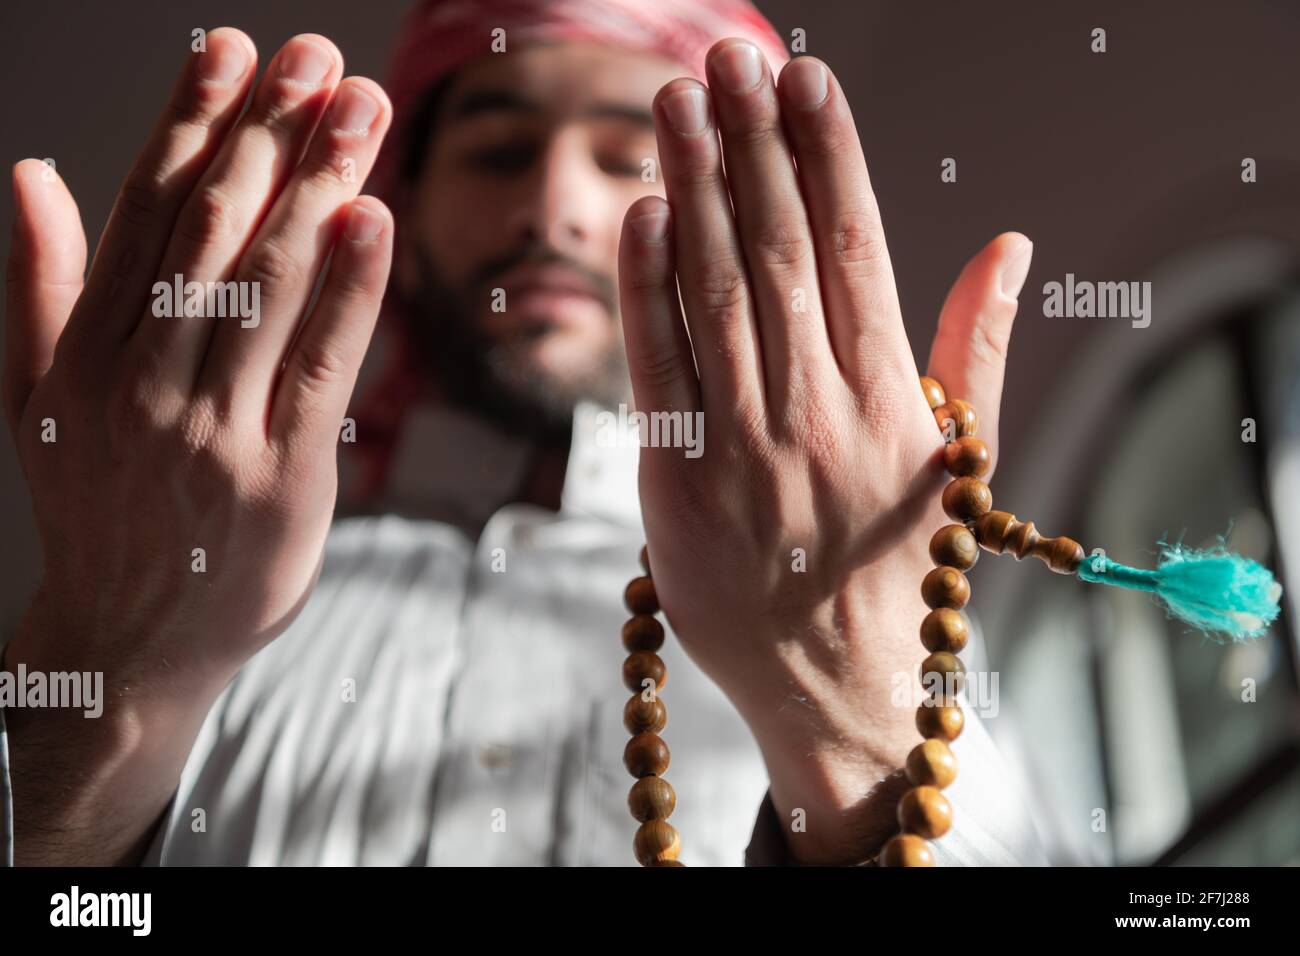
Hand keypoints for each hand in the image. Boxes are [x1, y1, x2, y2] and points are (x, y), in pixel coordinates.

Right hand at [3, 29, 391, 862]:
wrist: (130, 640)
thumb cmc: (102, 508)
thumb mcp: (40, 400)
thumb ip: (42, 287)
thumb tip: (33, 174)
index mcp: (86, 353)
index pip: (145, 212)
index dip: (192, 123)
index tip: (232, 52)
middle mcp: (143, 382)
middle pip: (213, 232)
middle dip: (269, 136)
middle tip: (317, 61)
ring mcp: (211, 430)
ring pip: (268, 286)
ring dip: (318, 187)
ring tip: (360, 109)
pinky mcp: (279, 477)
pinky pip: (319, 369)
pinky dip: (348, 293)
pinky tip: (371, 220)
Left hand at [617, 39, 1032, 863]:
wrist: (837, 687)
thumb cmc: (895, 564)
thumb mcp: (956, 460)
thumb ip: (973, 346)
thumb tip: (1012, 241)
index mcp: (892, 401)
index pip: (859, 250)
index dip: (831, 155)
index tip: (807, 76)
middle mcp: (822, 415)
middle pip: (783, 253)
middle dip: (754, 146)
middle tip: (729, 57)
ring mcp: (747, 451)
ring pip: (720, 295)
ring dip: (697, 189)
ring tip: (678, 101)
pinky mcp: (680, 486)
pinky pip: (661, 372)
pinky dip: (648, 289)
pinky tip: (643, 213)